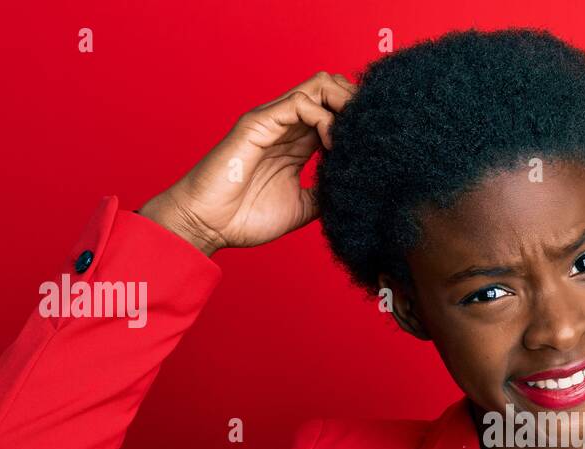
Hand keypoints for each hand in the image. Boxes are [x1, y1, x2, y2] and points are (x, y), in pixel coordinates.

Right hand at [138, 71, 356, 255]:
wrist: (206, 225)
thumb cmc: (244, 218)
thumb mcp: (301, 208)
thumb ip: (325, 194)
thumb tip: (355, 193)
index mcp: (297, 144)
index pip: (335, 114)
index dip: (358, 122)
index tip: (378, 145)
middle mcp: (287, 127)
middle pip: (331, 90)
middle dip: (357, 104)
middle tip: (373, 132)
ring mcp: (272, 121)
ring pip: (318, 87)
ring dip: (344, 103)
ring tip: (357, 133)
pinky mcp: (258, 123)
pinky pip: (299, 103)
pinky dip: (323, 118)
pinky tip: (333, 143)